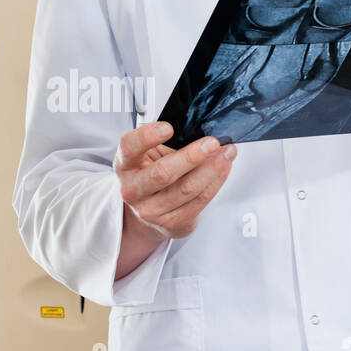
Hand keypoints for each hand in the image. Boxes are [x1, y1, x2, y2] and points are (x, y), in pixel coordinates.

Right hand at [114, 120, 236, 240]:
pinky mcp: (171, 223)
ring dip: (212, 169)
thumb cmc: (151, 176)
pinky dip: (215, 182)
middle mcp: (133, 190)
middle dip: (191, 156)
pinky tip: (222, 170)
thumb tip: (199, 134)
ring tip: (225, 153)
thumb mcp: (150, 156)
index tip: (168, 127)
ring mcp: (150, 210)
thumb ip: (166, 144)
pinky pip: (199, 201)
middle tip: (211, 143)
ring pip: (187, 189)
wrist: (148, 212)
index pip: (129, 147)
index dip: (147, 136)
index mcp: (125, 166)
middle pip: (162, 173)